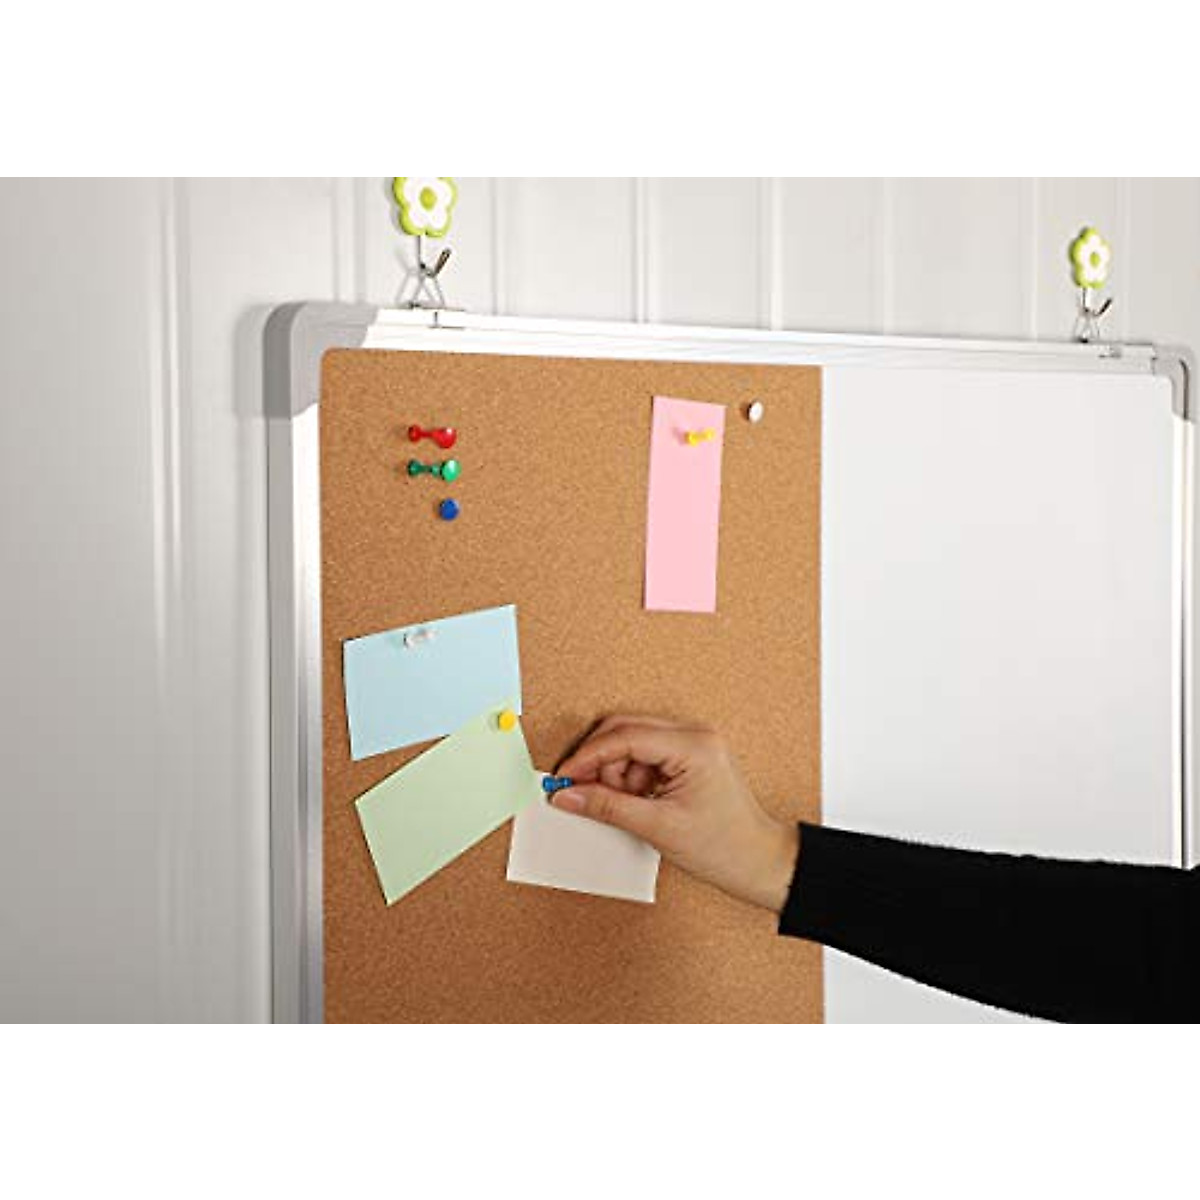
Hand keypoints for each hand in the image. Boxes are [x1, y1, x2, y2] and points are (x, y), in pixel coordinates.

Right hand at [553, 715, 799, 912]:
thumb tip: (568, 794)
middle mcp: (694, 736)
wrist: (759, 864)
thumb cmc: (724, 847)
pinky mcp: (689, 759)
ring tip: (623, 807)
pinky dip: (631, 779)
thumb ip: (607, 807)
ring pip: (632, 744)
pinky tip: (634, 803)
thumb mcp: (657, 827)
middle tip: (579, 790)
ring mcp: (693, 745)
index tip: (564, 777)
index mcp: (693, 746)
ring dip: (616, 774)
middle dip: (600, 762)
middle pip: (626, 731)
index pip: (626, 736)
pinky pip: (646, 757)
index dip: (588, 756)